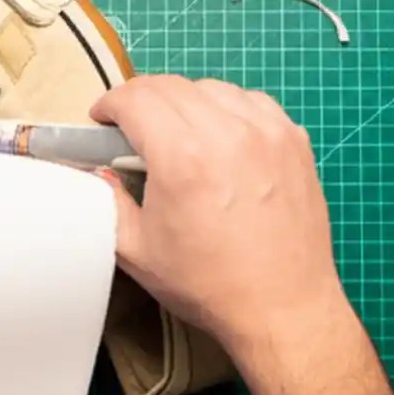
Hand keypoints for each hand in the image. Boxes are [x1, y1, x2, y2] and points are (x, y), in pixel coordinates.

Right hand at [92, 76, 342, 347]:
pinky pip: (252, 102)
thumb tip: (99, 172)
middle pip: (170, 86)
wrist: (283, 308)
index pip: (135, 98)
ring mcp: (268, 132)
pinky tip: (220, 136)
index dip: (109, 104)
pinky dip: (228, 109)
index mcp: (182, 157)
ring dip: (184, 101)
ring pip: (212, 88)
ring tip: (177, 132)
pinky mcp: (294, 141)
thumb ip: (108, 201)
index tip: (102, 120)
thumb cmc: (208, 285)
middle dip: (141, 100)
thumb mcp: (136, 250)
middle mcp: (227, 133)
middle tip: (131, 128)